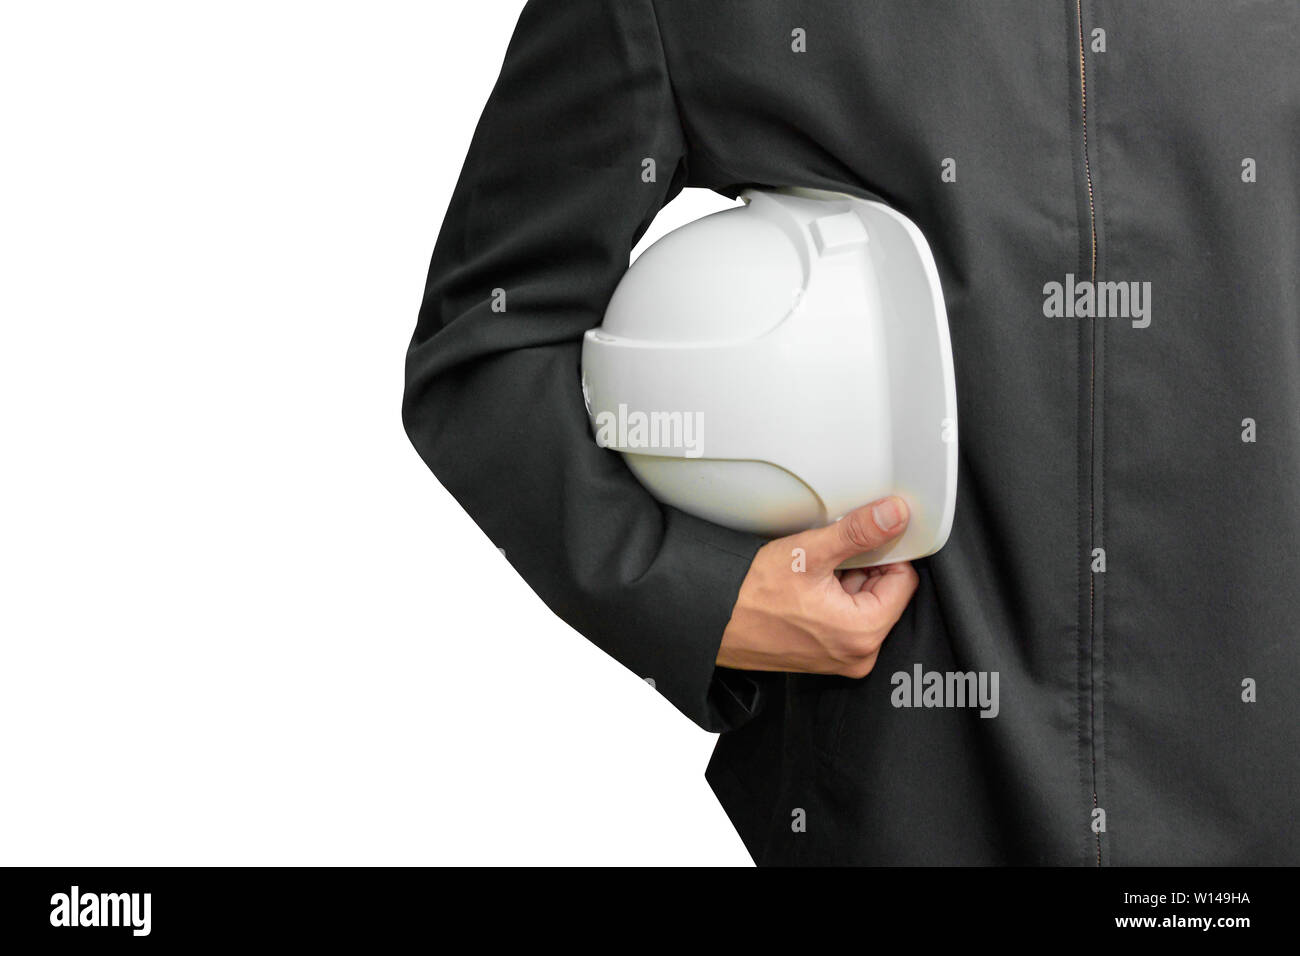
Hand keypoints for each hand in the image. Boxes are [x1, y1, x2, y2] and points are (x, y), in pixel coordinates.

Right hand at [716, 496, 917, 676]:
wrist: (709, 619)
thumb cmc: (749, 595)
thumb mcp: (809, 553)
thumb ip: (859, 532)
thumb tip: (894, 515)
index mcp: (862, 634)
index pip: (903, 581)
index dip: (885, 554)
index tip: (862, 541)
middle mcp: (857, 655)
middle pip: (884, 594)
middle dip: (862, 569)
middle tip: (827, 559)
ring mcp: (839, 659)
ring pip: (862, 605)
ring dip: (844, 582)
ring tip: (810, 575)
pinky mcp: (822, 657)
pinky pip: (843, 620)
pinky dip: (831, 599)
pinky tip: (804, 590)